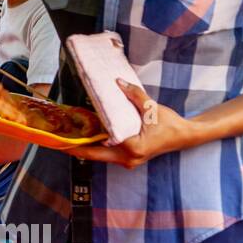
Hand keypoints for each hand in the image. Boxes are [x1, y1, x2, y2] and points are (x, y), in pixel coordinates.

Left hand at [64, 79, 196, 168]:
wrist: (185, 136)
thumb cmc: (170, 124)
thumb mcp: (151, 107)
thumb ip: (134, 94)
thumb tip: (117, 82)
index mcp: (132, 147)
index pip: (99, 145)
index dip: (80, 141)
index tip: (63, 138)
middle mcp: (128, 158)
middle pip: (94, 155)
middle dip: (75, 147)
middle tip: (57, 140)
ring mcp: (128, 160)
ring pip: (100, 155)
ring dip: (85, 146)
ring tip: (67, 135)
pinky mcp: (129, 157)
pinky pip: (107, 153)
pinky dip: (96, 145)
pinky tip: (85, 135)